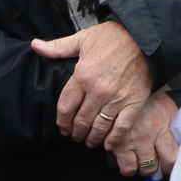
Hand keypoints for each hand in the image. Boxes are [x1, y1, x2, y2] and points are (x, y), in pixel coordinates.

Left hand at [31, 20, 151, 148]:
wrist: (145, 36)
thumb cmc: (113, 37)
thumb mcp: (82, 38)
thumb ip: (58, 47)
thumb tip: (35, 46)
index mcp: (82, 76)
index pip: (65, 108)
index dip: (61, 122)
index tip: (62, 128)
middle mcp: (97, 91)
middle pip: (81, 121)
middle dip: (76, 132)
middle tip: (75, 136)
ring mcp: (116, 99)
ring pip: (99, 127)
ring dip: (91, 138)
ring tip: (89, 142)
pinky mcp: (133, 102)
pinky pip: (121, 127)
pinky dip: (113, 139)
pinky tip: (107, 144)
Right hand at [113, 90, 180, 176]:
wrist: (123, 79)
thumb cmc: (145, 92)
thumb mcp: (165, 102)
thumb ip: (173, 120)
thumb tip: (180, 136)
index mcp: (167, 119)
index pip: (177, 151)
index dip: (176, 161)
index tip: (174, 161)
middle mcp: (153, 131)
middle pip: (164, 163)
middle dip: (163, 168)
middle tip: (161, 166)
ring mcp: (135, 138)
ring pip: (144, 168)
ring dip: (145, 169)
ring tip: (145, 164)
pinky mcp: (118, 143)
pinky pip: (126, 166)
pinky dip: (128, 168)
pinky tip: (130, 163)